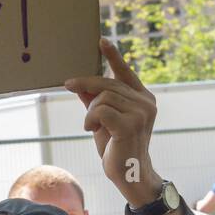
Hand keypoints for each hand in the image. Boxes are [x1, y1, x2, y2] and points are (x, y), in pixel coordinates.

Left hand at [65, 39, 160, 207]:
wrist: (128, 174)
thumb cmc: (117, 147)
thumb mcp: (103, 121)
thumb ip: (95, 102)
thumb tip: (79, 84)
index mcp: (143, 99)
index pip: (125, 73)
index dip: (113, 56)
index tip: (101, 41)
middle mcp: (145, 103)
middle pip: (108, 83)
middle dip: (85, 84)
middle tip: (68, 85)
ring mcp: (140, 113)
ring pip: (102, 97)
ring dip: (90, 111)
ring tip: (92, 126)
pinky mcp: (130, 124)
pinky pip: (100, 110)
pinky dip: (90, 119)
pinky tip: (92, 129)